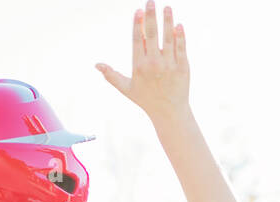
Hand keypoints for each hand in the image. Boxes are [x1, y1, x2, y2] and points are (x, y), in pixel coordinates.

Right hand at [96, 3, 189, 119]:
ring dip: (168, 21)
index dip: (138, 24)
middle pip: (152, 35)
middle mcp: (154, 64)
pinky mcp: (183, 68)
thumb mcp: (126, 89)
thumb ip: (111, 76)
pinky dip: (180, 37)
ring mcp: (169, 65)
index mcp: (139, 66)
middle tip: (151, 1)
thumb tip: (96, 65)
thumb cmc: (146, 99)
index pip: (138, 40)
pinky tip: (179, 25)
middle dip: (151, 16)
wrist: (169, 112)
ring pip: (168, 39)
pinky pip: (181, 49)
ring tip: (167, 7)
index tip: (138, 11)